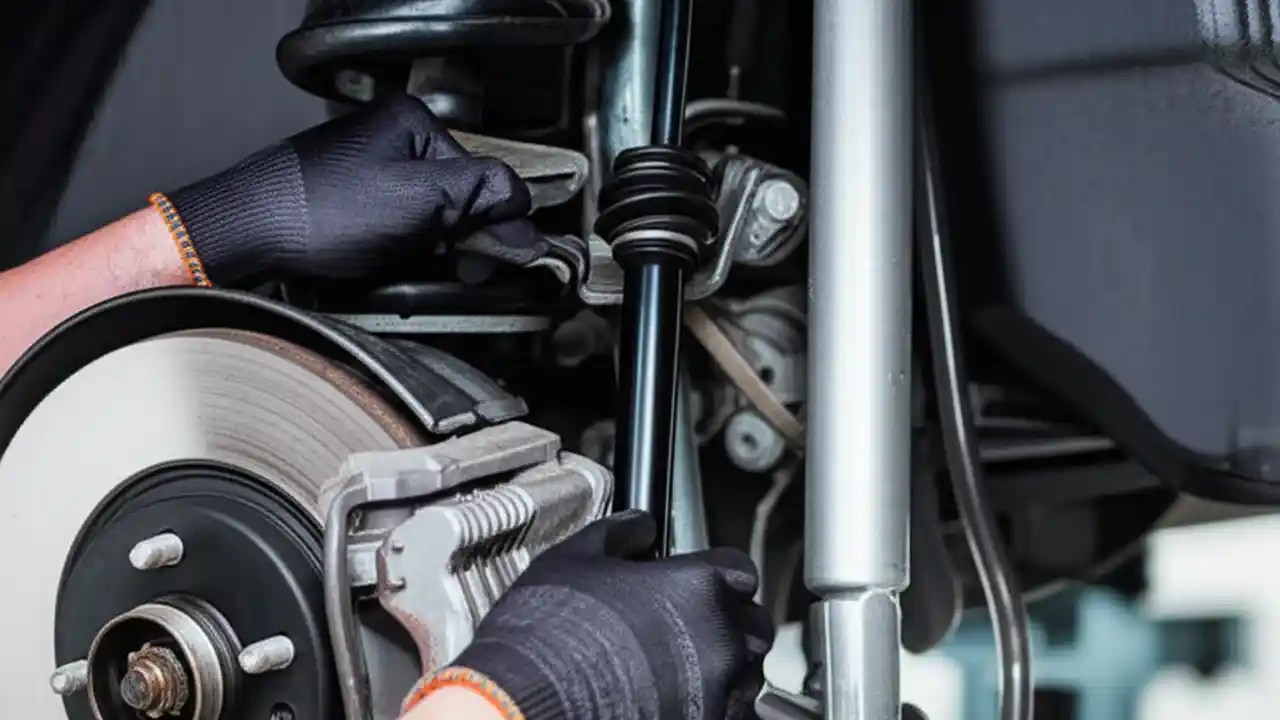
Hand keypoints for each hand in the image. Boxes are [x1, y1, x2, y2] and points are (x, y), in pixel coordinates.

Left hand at [166, 94, 531, 282]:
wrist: (244, 236)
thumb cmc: (319, 211)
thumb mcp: (421, 201)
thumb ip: (484, 196)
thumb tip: (527, 217)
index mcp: (412, 124)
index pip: (485, 177)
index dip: (494, 224)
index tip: (493, 260)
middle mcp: (390, 141)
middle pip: (459, 199)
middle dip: (460, 240)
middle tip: (454, 270)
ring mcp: (367, 173)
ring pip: (429, 221)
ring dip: (430, 252)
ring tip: (408, 268)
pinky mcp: (348, 206)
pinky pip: (397, 233)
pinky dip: (401, 256)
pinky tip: (384, 268)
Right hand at [447, 511, 774, 719]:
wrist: (525, 706)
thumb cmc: (547, 637)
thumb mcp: (574, 560)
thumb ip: (618, 535)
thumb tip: (639, 527)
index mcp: (696, 586)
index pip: (739, 569)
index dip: (716, 574)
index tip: (694, 581)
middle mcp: (719, 640)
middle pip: (752, 625)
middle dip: (726, 623)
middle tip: (682, 627)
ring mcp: (718, 693)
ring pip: (745, 675)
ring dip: (722, 669)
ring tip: (672, 669)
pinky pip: (730, 716)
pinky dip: (712, 708)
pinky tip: (671, 701)